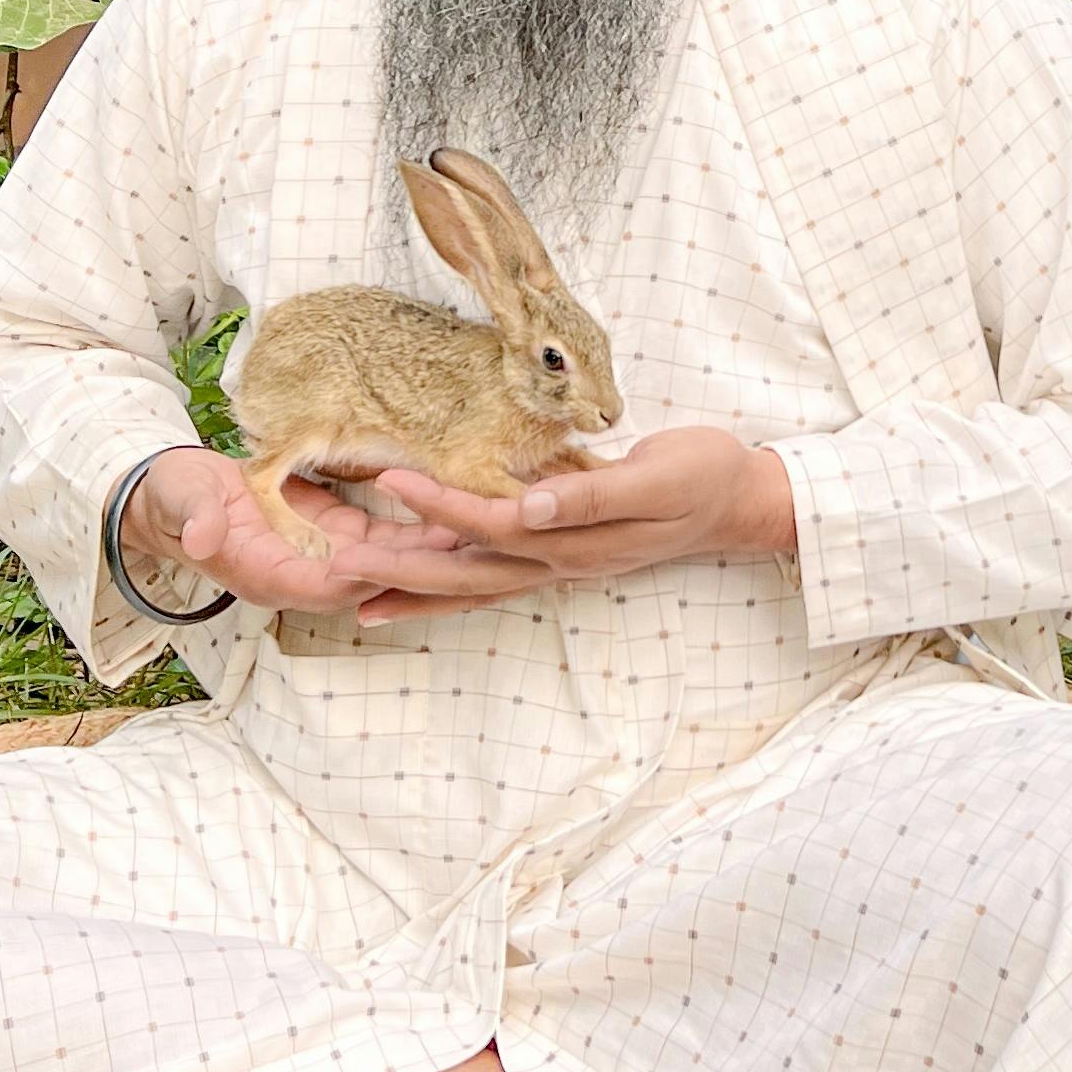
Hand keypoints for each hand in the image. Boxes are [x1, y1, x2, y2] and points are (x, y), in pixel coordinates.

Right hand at [120, 446, 489, 617]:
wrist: (174, 496)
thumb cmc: (171, 497)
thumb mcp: (177, 501)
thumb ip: (191, 520)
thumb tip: (198, 537)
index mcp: (268, 575)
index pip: (330, 584)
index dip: (371, 573)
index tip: (411, 560)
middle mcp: (305, 575)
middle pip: (375, 578)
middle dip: (423, 566)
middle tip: (472, 546)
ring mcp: (324, 557)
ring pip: (389, 562)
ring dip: (432, 549)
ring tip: (484, 526)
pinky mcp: (335, 533)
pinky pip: (385, 539)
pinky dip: (419, 527)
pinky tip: (457, 507)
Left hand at [356, 427, 796, 623]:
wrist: (737, 501)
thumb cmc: (701, 477)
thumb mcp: (659, 477)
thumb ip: (593, 495)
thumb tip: (531, 507)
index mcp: (577, 541)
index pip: (494, 526)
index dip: (441, 504)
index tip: (390, 478)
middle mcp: (557, 563)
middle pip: (464, 574)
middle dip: (399, 568)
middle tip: (335, 560)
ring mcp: (555, 566)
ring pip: (468, 586)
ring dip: (411, 588)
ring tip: (352, 594)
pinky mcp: (555, 557)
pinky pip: (485, 581)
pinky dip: (441, 591)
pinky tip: (404, 591)